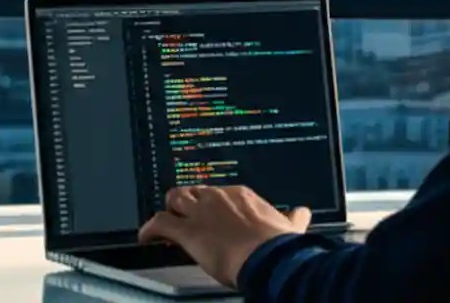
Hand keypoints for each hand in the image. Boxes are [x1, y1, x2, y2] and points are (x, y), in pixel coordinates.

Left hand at [138, 185, 311, 288]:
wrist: (268, 258)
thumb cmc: (277, 245)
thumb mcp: (290, 226)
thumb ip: (294, 219)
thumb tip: (303, 213)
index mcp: (242, 196)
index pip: (220, 193)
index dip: (213, 205)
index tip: (213, 215)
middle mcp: (219, 198)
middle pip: (195, 191)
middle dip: (189, 204)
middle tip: (187, 217)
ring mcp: (201, 213)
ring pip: (175, 199)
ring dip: (169, 210)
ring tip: (167, 221)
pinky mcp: (187, 231)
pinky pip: (159, 223)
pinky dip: (149, 230)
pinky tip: (146, 237)